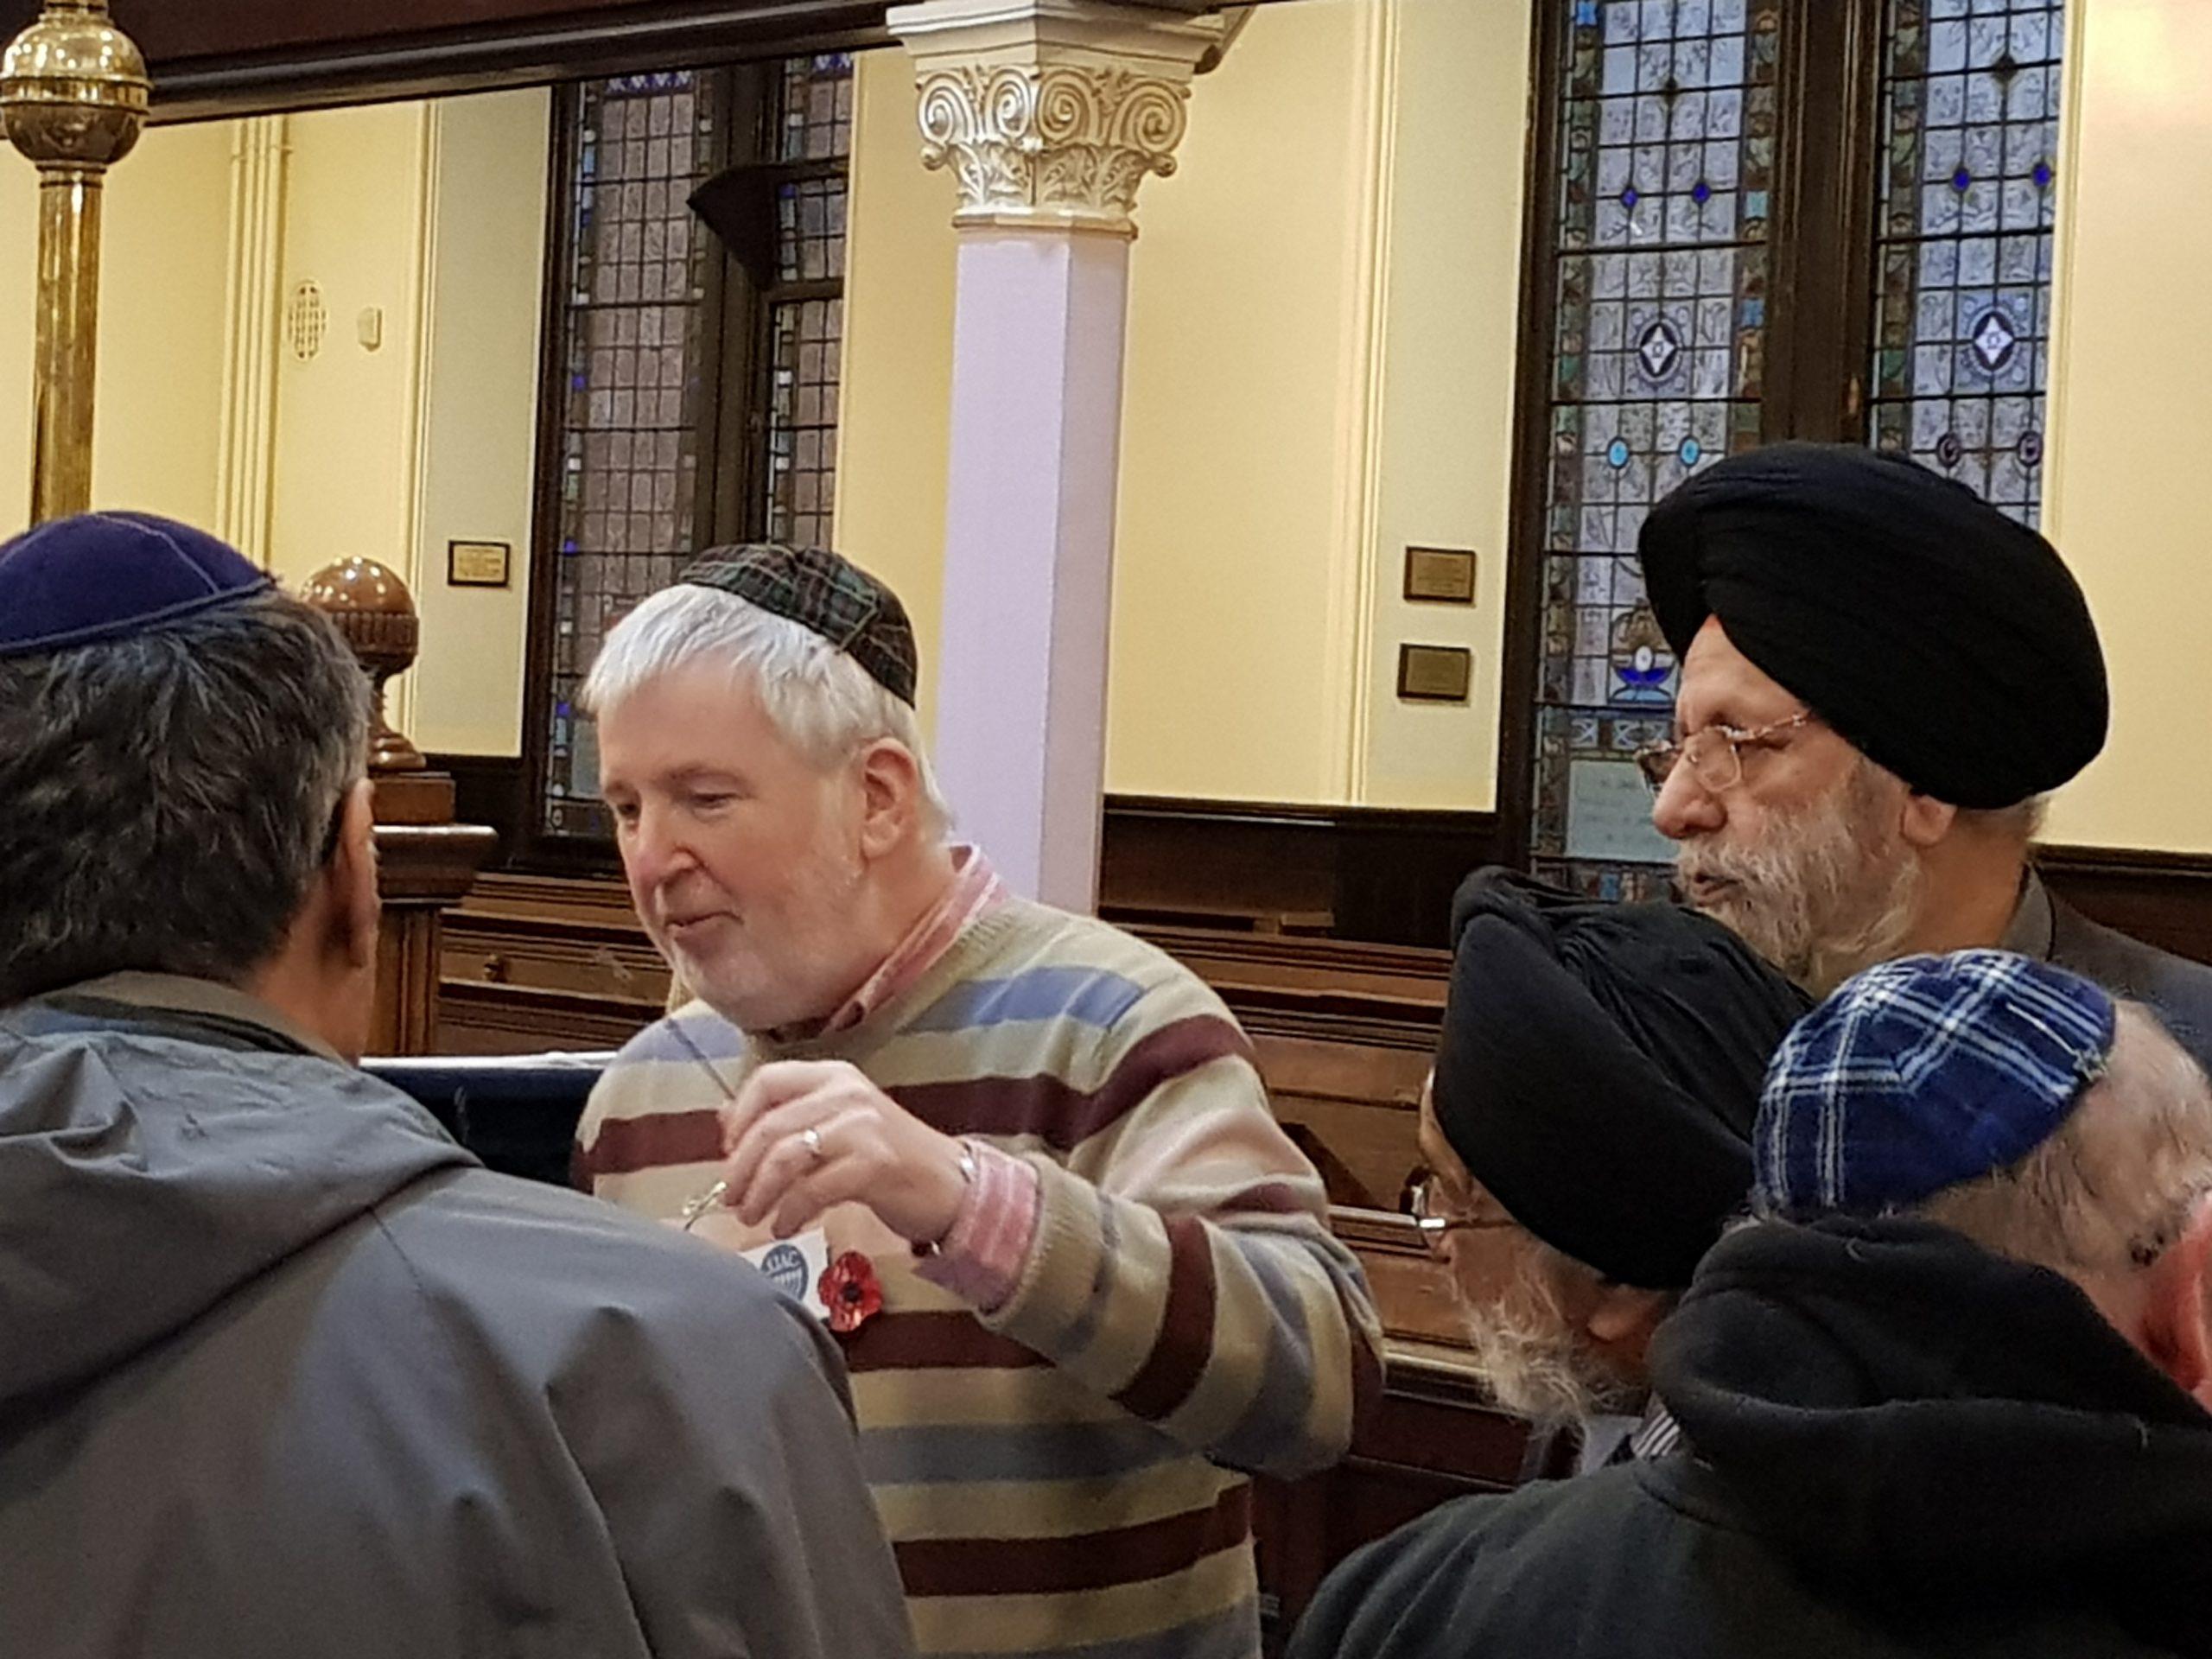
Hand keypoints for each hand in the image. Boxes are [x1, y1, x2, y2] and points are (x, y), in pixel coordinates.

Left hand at [717, 1059, 969, 1244]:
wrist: (950, 1182)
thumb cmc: (889, 1156)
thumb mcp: (837, 1123)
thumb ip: (787, 1116)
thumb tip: (726, 1117)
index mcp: (834, 1075)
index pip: (767, 1081)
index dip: (739, 1117)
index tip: (728, 1151)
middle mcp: (846, 1093)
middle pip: (770, 1125)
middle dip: (740, 1167)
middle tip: (730, 1197)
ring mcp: (862, 1126)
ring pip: (786, 1156)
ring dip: (759, 1192)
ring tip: (751, 1216)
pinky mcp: (874, 1164)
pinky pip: (813, 1188)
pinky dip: (789, 1212)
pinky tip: (783, 1226)